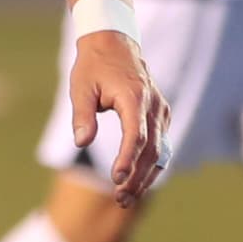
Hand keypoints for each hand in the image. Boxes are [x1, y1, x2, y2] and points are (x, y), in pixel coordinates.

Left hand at [68, 27, 168, 206]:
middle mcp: (153, 105)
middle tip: (119, 198)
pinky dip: (152, 165)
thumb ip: (82, 116)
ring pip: (160, 151)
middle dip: (137, 177)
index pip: (136, 135)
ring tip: (126, 198)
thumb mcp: (80, 88)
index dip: (128, 160)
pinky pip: (162, 145)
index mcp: (134, 96)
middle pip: (151, 149)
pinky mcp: (161, 115)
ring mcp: (161, 110)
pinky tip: (138, 182)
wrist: (114, 43)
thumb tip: (81, 142)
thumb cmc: (93, 66)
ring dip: (146, 176)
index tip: (116, 179)